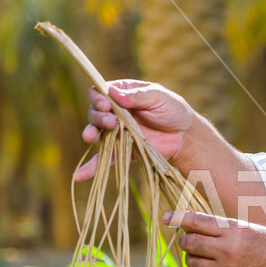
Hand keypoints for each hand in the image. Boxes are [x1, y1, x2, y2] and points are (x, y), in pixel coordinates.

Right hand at [76, 79, 197, 180]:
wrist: (185, 137)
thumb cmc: (173, 111)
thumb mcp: (159, 97)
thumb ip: (137, 96)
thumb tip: (114, 93)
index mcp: (123, 93)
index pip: (101, 92)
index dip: (98, 97)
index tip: (105, 104)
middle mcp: (115, 111)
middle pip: (95, 111)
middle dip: (97, 116)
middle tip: (110, 121)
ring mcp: (116, 131)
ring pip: (96, 131)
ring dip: (91, 133)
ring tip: (92, 137)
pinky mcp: (121, 149)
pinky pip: (103, 158)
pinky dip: (91, 166)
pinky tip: (80, 175)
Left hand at [162, 211, 265, 266]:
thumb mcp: (251, 229)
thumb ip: (226, 227)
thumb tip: (198, 226)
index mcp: (234, 231)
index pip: (197, 221)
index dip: (178, 218)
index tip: (165, 217)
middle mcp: (226, 250)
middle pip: (190, 243)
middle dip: (186, 240)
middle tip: (190, 240)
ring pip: (192, 263)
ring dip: (191, 259)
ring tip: (201, 258)